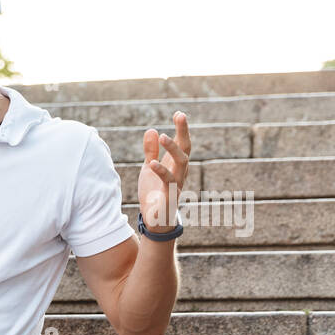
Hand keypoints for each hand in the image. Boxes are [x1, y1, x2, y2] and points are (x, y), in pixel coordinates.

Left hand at [138, 111, 190, 228]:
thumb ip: (151, 151)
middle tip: (179, 116)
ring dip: (173, 149)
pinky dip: (162, 172)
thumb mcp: (149, 169)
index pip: (182, 143)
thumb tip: (152, 130)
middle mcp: (180, 172)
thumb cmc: (154, 193)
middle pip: (186, 148)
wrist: (155, 220)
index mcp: (175, 164)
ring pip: (181, 163)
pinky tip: (152, 164)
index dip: (182, 128)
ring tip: (163, 136)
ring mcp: (177, 184)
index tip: (179, 113)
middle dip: (183, 132)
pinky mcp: (169, 196)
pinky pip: (169, 182)